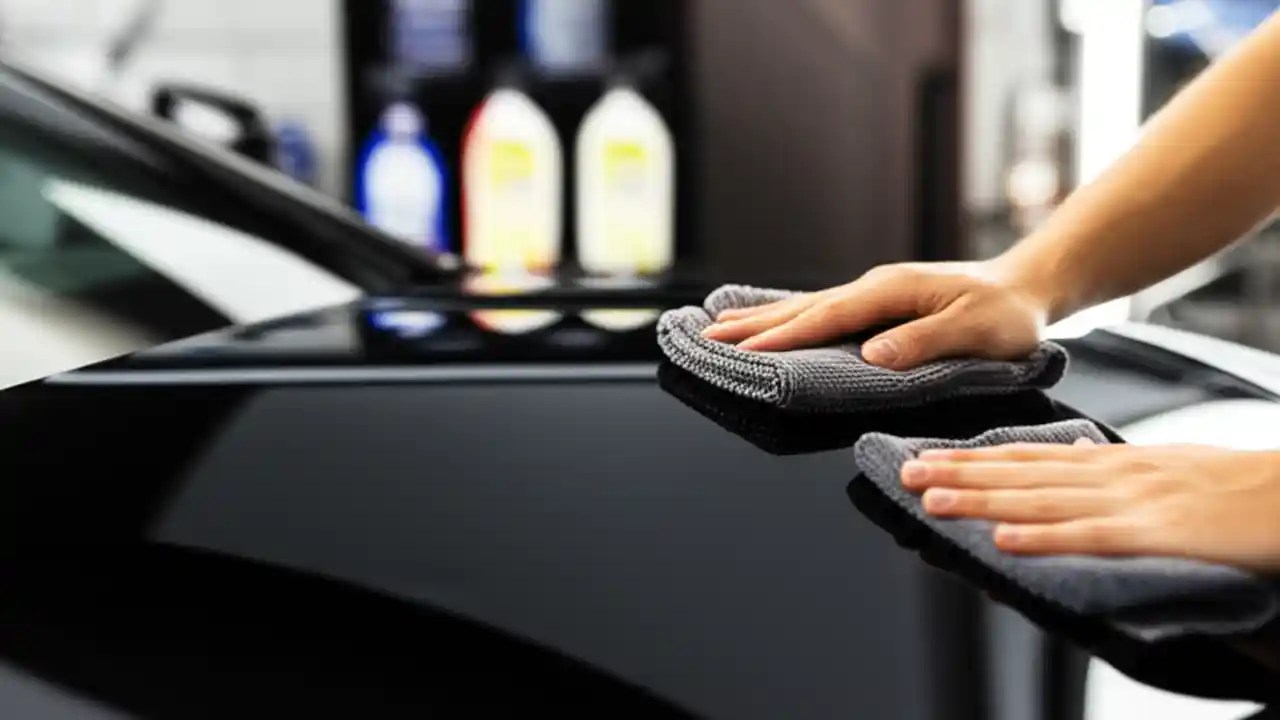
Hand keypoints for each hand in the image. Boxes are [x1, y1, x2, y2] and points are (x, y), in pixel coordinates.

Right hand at [700, 261, 1048, 369]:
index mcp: (893, 290)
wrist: (1026, 286)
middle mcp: (875, 286)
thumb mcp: (978, 331)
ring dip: (760, 319)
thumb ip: (925, 342)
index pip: (829, 317)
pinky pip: (821, 311)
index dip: (785, 336)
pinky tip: (766, 322)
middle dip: (753, 324)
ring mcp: (873, 292)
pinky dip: (786, 317)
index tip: (745, 350)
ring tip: (717, 327)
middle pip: (803, 307)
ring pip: (806, 306)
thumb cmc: (1007, 313)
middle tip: (707, 337)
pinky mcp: (876, 303)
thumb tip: (872, 356)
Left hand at [900, 442, 1279, 571]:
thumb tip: (1070, 457)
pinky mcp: (1154, 533)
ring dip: (982, 501)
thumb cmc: (1234, 486)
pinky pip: (1089, 537)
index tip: (930, 456)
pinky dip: (1043, 538)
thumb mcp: (1165, 466)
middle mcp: (1110, 475)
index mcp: (1111, 462)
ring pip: (1040, 500)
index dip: (974, 457)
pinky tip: (1003, 541)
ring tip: (932, 500)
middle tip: (906, 470)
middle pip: (1020, 473)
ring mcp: (1130, 502)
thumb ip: (1113, 466)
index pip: (1028, 456)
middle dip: (959, 473)